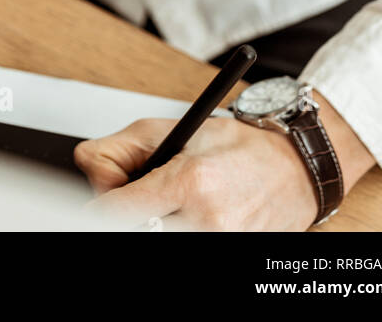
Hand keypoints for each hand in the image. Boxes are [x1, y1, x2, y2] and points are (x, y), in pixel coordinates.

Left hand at [75, 92, 373, 231]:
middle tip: (140, 198)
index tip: (103, 202)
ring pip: (157, 238)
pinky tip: (189, 217)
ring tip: (168, 206)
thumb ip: (117, 149)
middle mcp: (205, 219)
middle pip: (135, 229)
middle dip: (129, 214)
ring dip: (153, 222)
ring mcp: (220, 242)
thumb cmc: (234, 146)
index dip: (103, 204)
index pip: (116, 211)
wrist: (291, 168)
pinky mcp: (231, 253)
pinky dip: (178, 230)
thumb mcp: (170, 128)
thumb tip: (90, 172)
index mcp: (188, 181)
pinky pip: (184, 244)